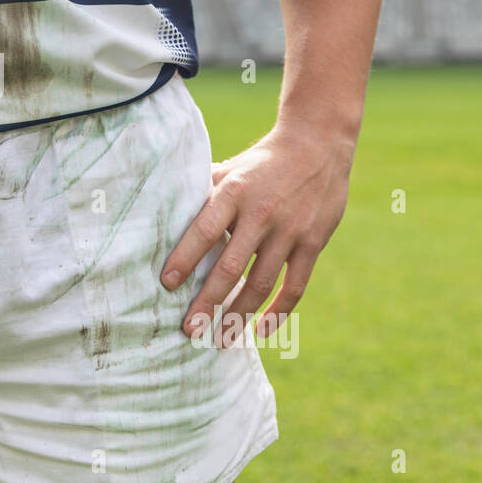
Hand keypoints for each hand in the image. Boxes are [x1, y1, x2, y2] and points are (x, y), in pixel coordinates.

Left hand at [159, 122, 354, 344]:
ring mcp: (290, 231)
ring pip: (261, 284)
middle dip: (207, 302)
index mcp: (233, 193)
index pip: (203, 231)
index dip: (184, 259)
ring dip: (238, 316)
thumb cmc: (260, 162)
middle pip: (230, 268)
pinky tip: (261, 331)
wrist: (317, 144)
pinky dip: (278, 313)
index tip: (166, 284)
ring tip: (220, 338)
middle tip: (189, 329)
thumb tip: (164, 218)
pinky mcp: (313, 243)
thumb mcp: (228, 169)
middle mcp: (261, 214)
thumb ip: (201, 195)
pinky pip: (294, 287)